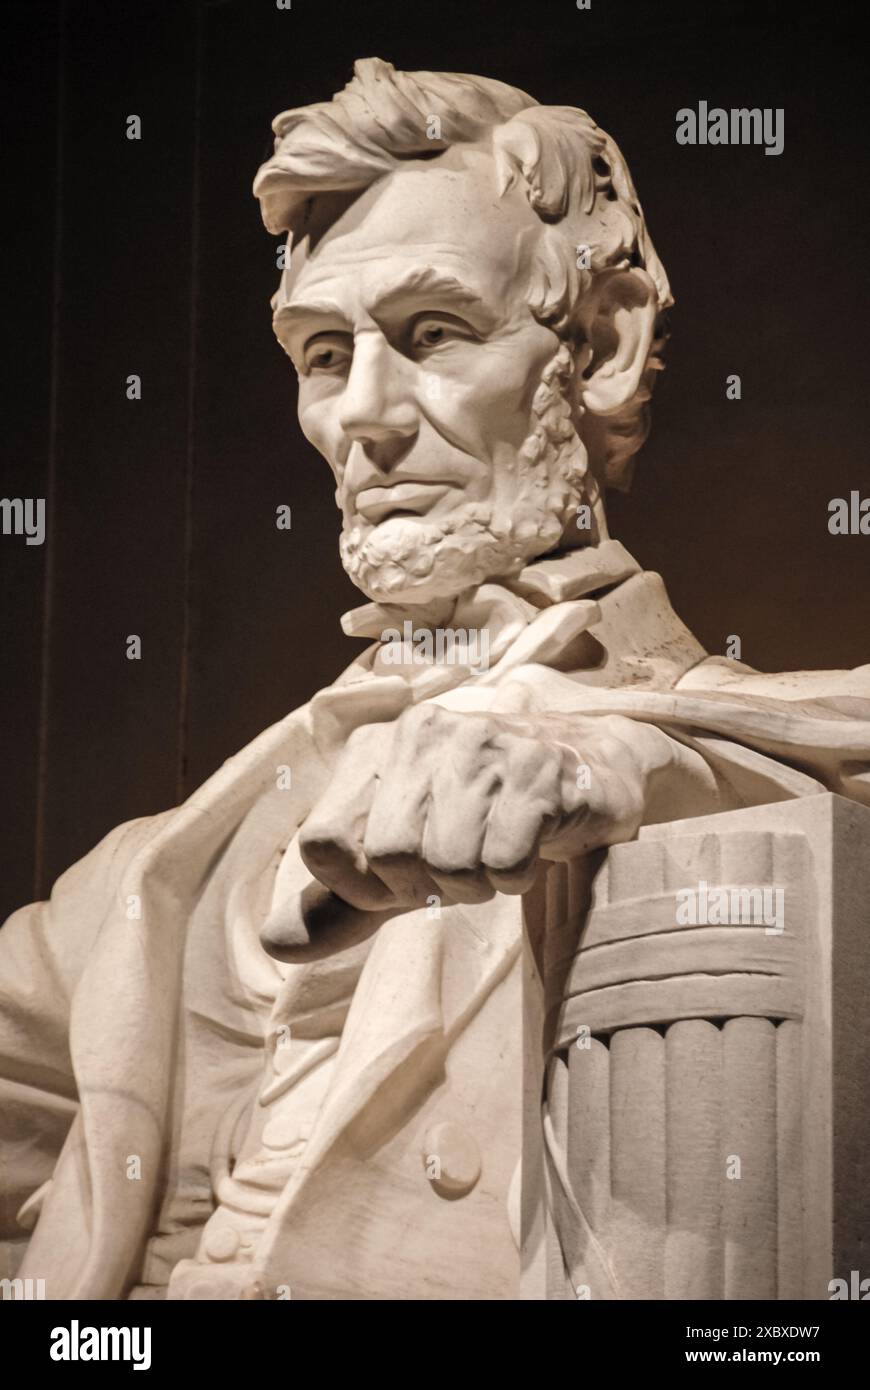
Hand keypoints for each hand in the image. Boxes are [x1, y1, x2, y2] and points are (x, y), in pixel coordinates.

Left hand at [298, 703, 674, 910]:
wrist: (586, 775)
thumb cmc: (478, 823)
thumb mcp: (399, 867)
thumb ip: (336, 904)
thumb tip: (273, 943)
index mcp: (376, 747)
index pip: (322, 842)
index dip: (357, 886)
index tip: (395, 883)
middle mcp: (424, 731)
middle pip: (388, 856)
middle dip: (427, 886)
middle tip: (459, 868)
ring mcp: (485, 745)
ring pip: (448, 862)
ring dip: (477, 883)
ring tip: (497, 852)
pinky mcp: (541, 769)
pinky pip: (504, 863)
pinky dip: (518, 876)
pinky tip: (532, 844)